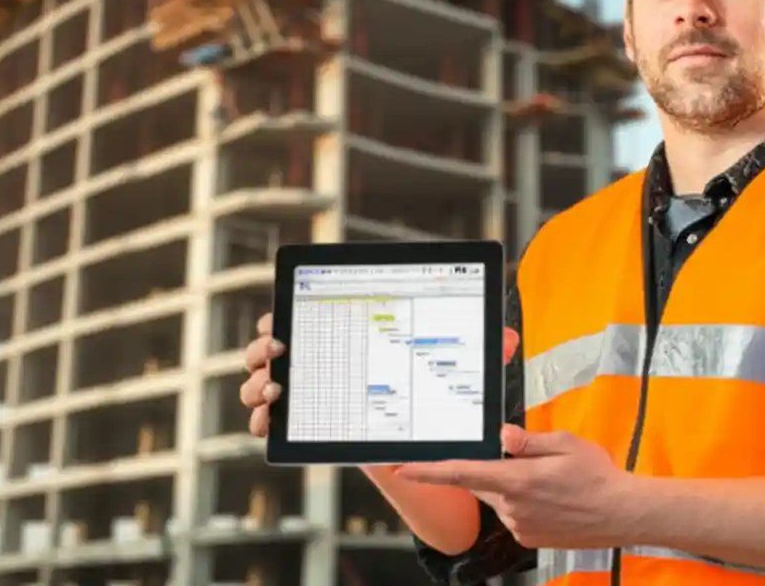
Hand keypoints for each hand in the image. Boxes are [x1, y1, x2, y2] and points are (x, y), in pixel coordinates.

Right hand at [239, 320, 519, 440]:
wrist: (423, 453)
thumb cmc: (432, 402)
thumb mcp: (452, 377)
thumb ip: (475, 356)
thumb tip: (508, 338)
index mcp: (345, 337)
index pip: (301, 313)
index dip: (282, 311)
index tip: (284, 318)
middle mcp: (318, 365)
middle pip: (269, 345)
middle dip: (263, 345)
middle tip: (280, 349)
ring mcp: (306, 397)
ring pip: (260, 382)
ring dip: (256, 382)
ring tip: (275, 389)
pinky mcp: (308, 429)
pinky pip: (269, 425)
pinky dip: (261, 423)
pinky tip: (269, 424)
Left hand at [395, 424, 631, 548]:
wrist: (623, 513)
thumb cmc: (598, 476)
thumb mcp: (565, 443)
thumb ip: (528, 441)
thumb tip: (503, 436)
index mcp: (517, 480)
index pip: (462, 474)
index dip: (429, 472)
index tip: (404, 469)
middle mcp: (512, 508)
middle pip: (483, 484)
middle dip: (494, 470)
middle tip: (529, 461)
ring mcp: (520, 526)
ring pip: (499, 500)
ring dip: (512, 487)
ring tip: (551, 482)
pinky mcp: (528, 538)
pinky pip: (513, 515)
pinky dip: (523, 504)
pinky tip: (552, 499)